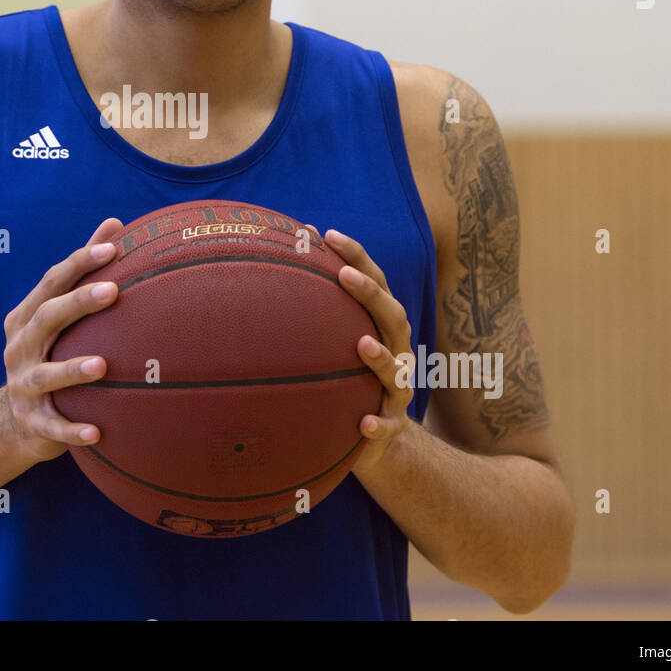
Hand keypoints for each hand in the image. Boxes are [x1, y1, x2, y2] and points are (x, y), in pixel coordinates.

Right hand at [1, 217, 123, 460]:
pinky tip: (97, 433)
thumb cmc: (51, 350)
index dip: (80, 262)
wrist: (16, 418)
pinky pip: (53, 426)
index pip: (52, 281)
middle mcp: (20, 347)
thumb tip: (115, 223)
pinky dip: (72, 430)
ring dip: (72, 369)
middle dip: (78, 303)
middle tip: (113, 291)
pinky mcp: (32, 421)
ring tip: (103, 365)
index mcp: (28, 316)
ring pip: (46, 375)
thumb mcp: (58, 312)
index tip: (113, 247)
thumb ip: (84, 270)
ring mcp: (22, 385)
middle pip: (47, 318)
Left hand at [306, 224, 415, 471]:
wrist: (374, 437)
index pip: (375, 283)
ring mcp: (398, 389)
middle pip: (393, 317)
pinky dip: (380, 424)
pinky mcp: (393, 426)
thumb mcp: (334, 340)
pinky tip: (363, 423)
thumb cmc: (346, 376)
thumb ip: (314, 308)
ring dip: (382, 357)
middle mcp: (397, 352)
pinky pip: (389, 426)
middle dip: (372, 294)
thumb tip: (271, 258)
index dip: (357, 256)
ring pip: (398, 370)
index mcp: (381, 327)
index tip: (328, 234)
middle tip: (345, 275)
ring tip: (362, 344)